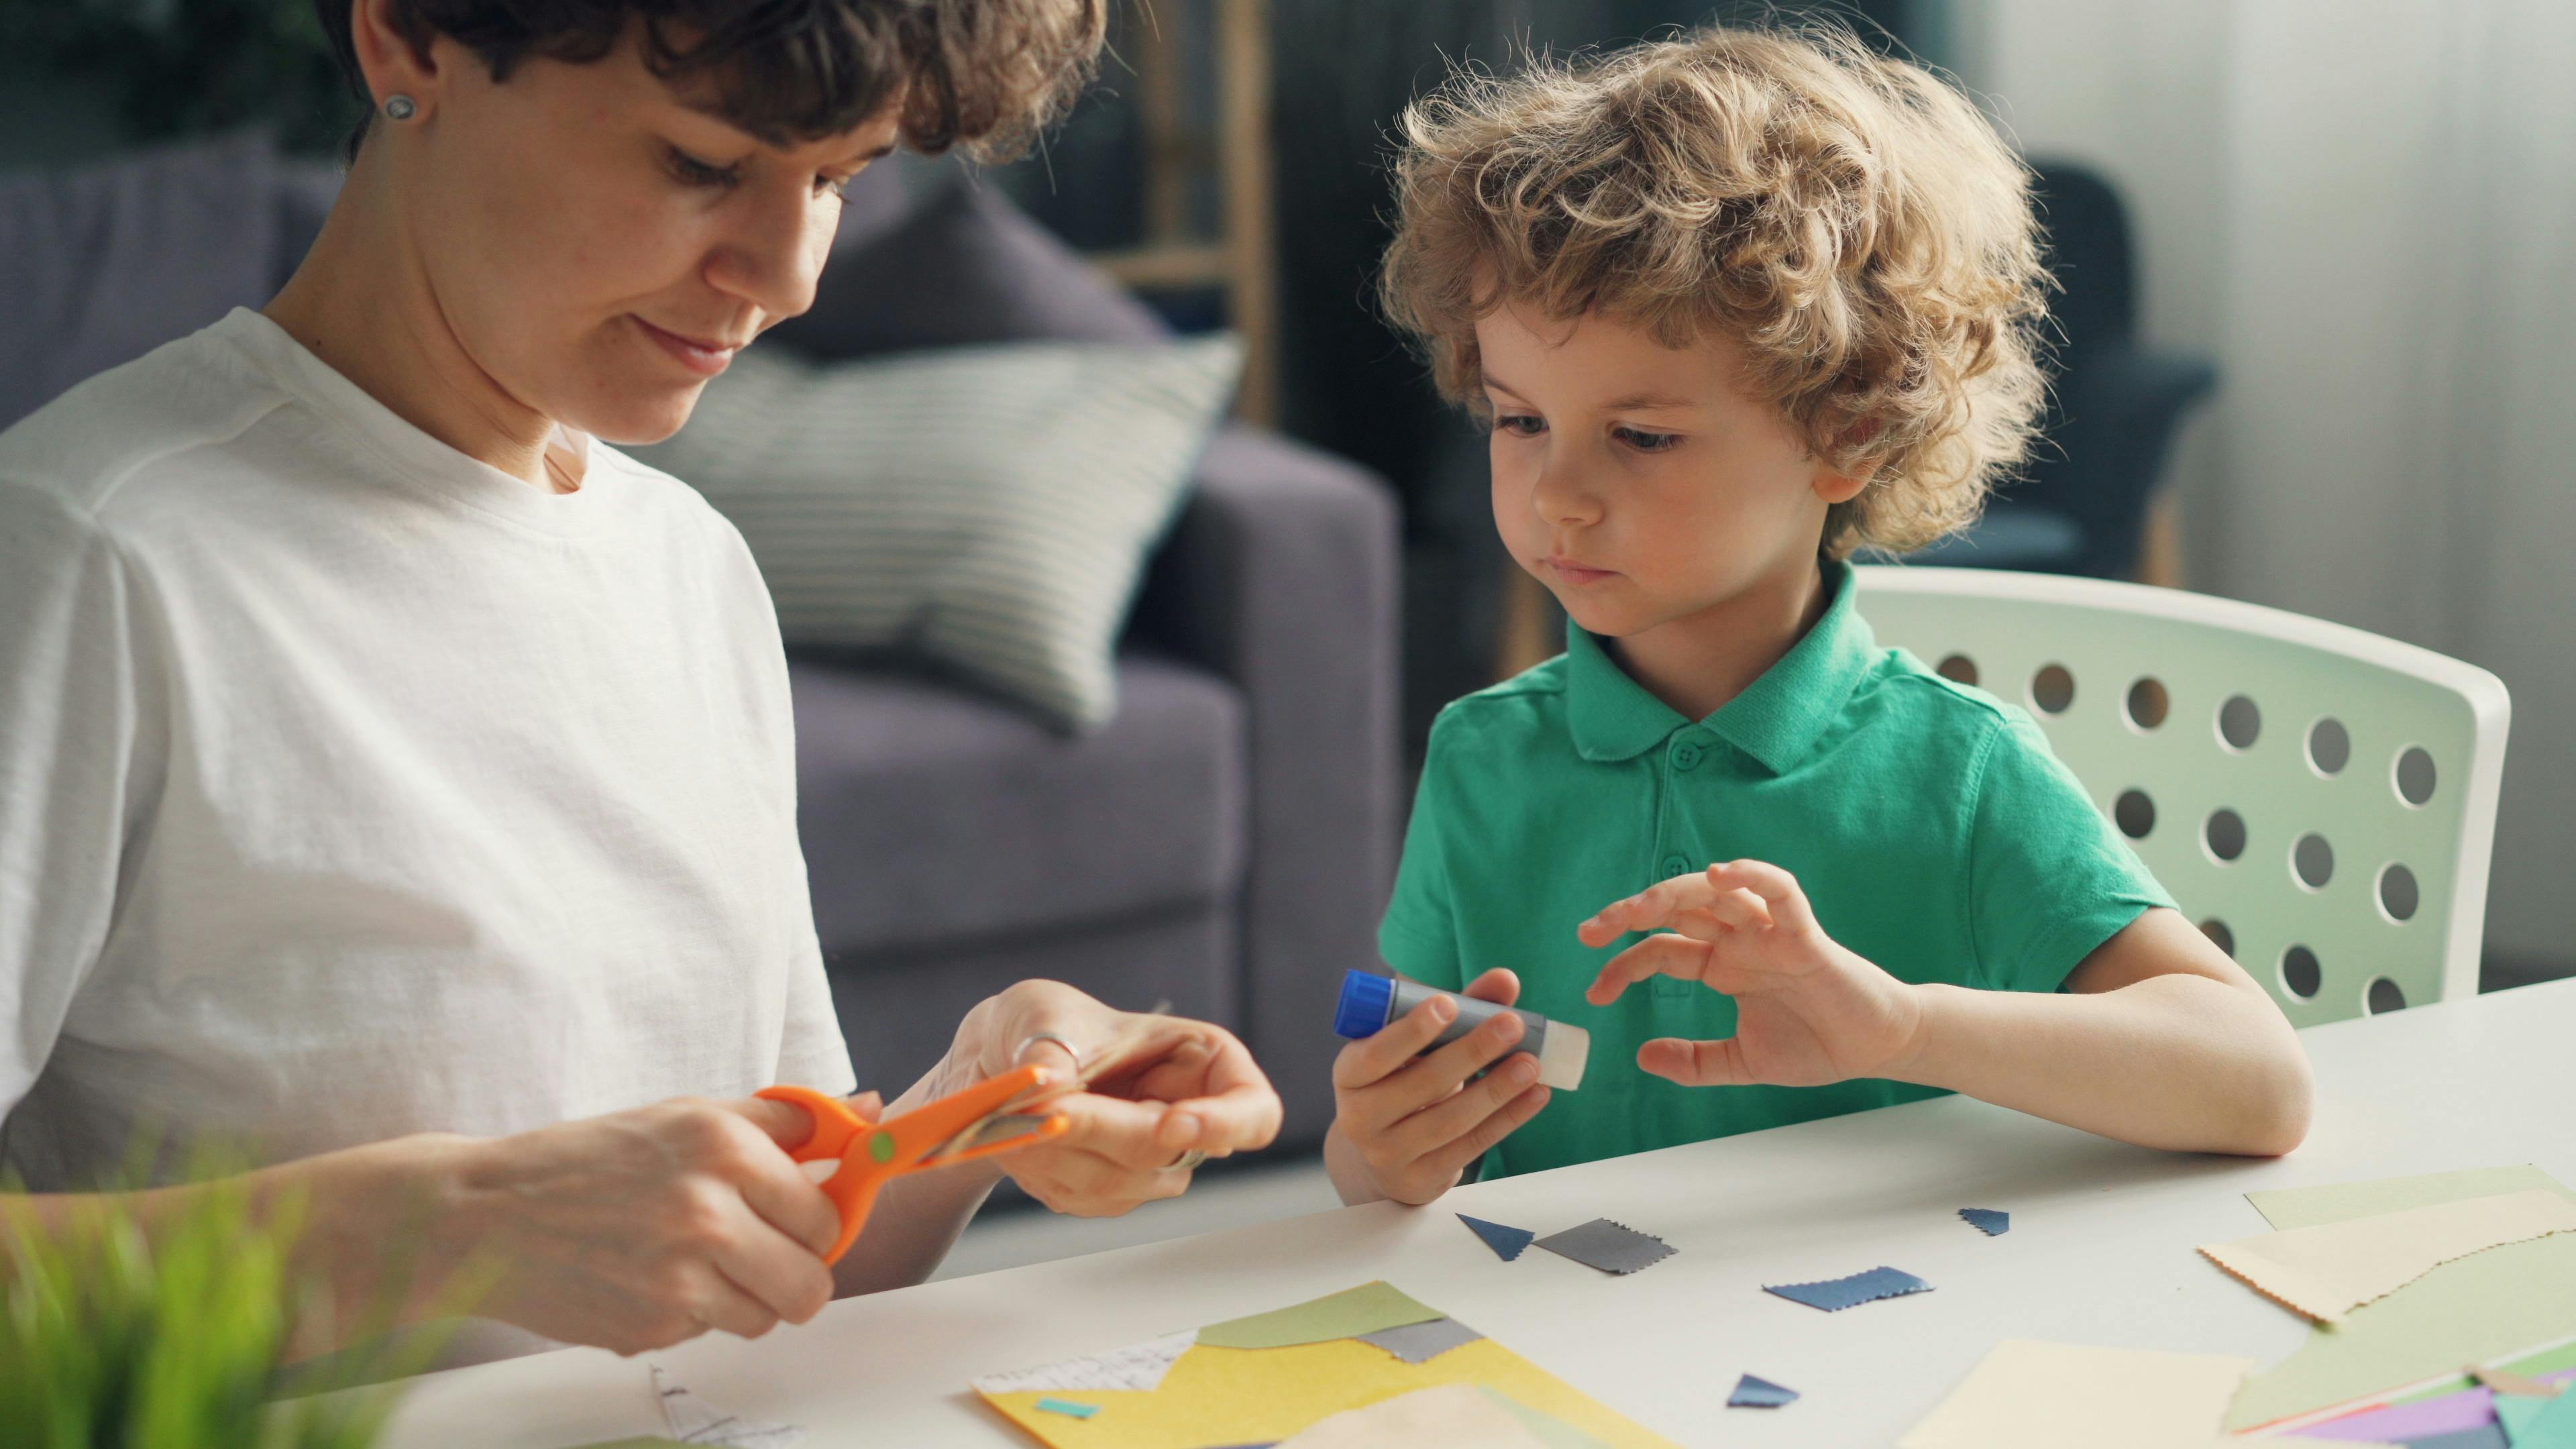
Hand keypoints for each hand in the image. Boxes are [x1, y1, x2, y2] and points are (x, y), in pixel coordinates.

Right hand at [436, 1092, 877, 1354]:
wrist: (485, 1217)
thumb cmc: (587, 1161)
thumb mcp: (684, 1116)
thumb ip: (781, 1121)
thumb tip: (869, 1111)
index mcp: (724, 1145)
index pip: (827, 1211)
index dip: (816, 1222)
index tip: (798, 1220)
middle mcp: (709, 1209)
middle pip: (812, 1282)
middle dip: (794, 1275)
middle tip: (760, 1255)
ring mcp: (680, 1276)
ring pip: (766, 1317)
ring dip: (744, 1300)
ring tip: (694, 1264)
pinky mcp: (653, 1326)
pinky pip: (709, 1333)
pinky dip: (691, 1316)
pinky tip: (649, 1281)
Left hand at [944, 981, 1282, 1217]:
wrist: (1002, 1057)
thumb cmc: (1045, 1021)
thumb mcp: (1045, 1012)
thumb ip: (1052, 1051)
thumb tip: (1048, 1088)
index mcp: (1205, 1061)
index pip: (1254, 1111)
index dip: (1223, 1126)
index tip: (1170, 1126)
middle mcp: (1189, 1118)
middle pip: (1166, 1153)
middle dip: (1097, 1130)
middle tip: (1037, 1110)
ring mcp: (1151, 1163)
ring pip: (1119, 1182)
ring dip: (1057, 1153)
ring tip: (1013, 1115)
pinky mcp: (1110, 1191)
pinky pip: (1083, 1198)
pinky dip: (1042, 1171)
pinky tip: (1019, 1139)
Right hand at [1327, 969, 1550, 1205]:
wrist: (1385, 1155)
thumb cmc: (1404, 1082)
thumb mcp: (1418, 1046)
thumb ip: (1460, 1010)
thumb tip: (1505, 980)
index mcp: (1349, 1074)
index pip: (1376, 1052)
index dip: (1411, 1030)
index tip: (1448, 1004)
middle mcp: (1360, 1116)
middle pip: (1422, 1084)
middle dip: (1472, 1051)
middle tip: (1512, 1025)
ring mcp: (1388, 1153)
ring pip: (1450, 1119)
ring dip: (1497, 1089)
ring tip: (1532, 1063)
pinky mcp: (1421, 1179)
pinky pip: (1471, 1146)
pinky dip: (1508, 1119)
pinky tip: (1535, 1095)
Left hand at [1579, 860, 1923, 1087]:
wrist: (1876, 1050)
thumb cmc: (1817, 1046)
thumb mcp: (1740, 1062)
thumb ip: (1693, 1061)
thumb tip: (1640, 1056)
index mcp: (1722, 965)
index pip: (1659, 951)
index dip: (1622, 968)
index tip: (1594, 995)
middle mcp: (1740, 941)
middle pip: (1676, 910)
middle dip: (1629, 914)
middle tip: (1589, 933)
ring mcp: (1770, 933)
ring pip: (1716, 892)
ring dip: (1672, 892)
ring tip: (1635, 909)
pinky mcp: (1804, 934)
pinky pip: (1779, 892)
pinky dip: (1752, 875)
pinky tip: (1720, 875)